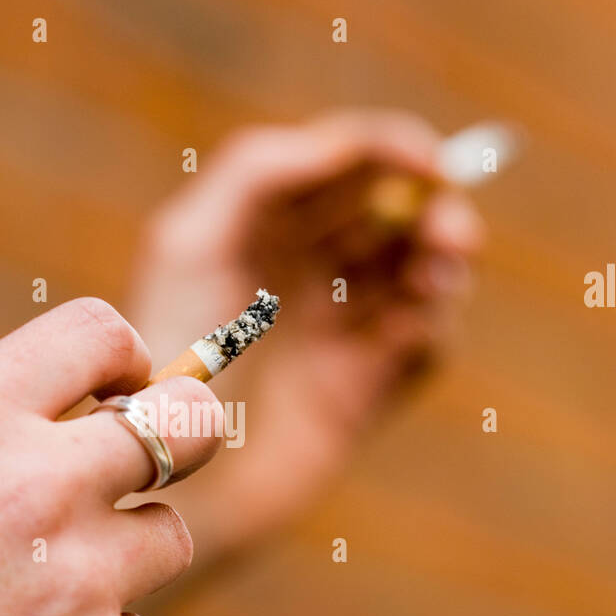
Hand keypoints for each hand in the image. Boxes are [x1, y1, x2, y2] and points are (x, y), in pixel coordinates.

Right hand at [0, 298, 220, 615]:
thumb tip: (112, 425)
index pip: (97, 331)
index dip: (124, 359)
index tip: (122, 392)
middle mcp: (35, 484)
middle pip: (188, 424)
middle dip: (182, 436)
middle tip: (155, 468)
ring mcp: (79, 582)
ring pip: (168, 538)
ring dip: (119, 564)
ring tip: (24, 615)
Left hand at [131, 110, 484, 560]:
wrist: (175, 471)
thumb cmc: (167, 352)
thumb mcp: (191, 241)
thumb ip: (258, 171)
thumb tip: (345, 145)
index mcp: (265, 224)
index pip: (347, 162)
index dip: (394, 149)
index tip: (431, 160)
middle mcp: (306, 269)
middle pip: (397, 209)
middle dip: (432, 206)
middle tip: (449, 229)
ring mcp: (339, 328)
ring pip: (421, 270)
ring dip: (442, 261)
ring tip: (431, 277)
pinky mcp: (363, 387)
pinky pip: (425, 341)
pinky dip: (433, 324)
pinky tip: (410, 329)